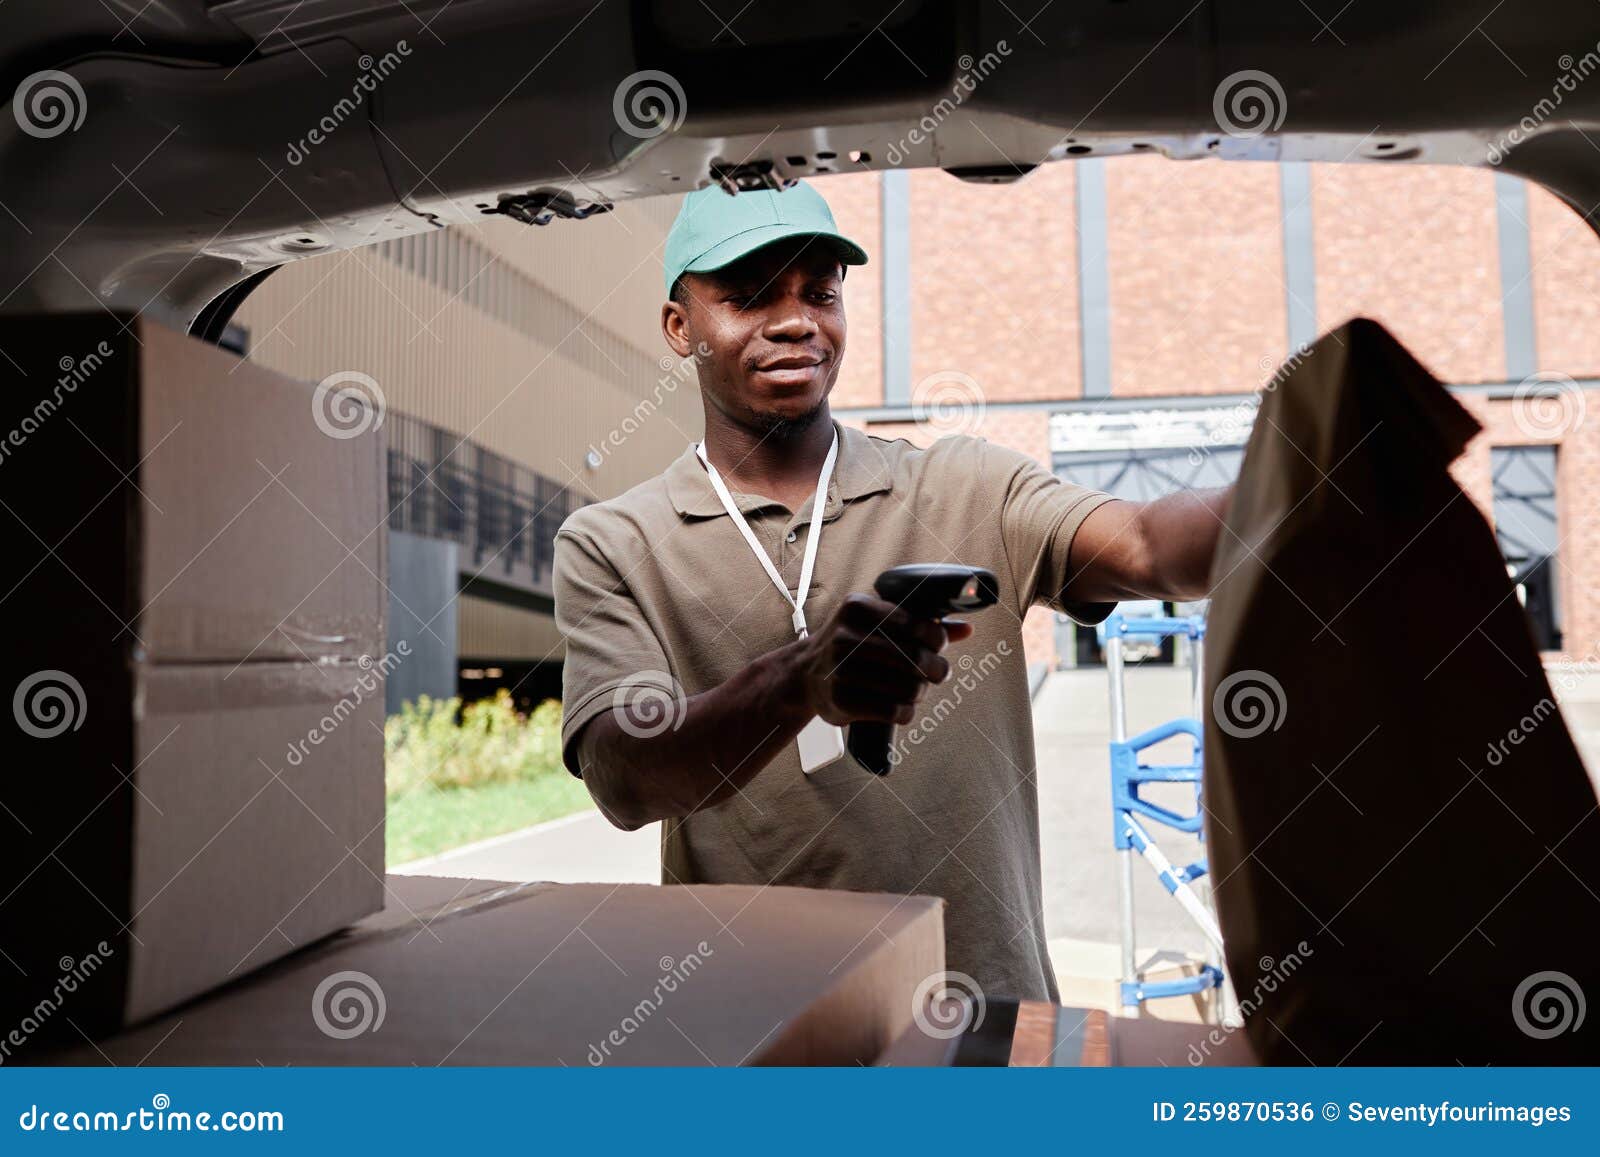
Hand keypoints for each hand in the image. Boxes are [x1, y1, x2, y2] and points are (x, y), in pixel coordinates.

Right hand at [792, 594, 975, 725]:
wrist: (805, 675)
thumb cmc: (852, 645)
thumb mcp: (877, 624)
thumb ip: (921, 624)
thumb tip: (966, 628)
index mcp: (857, 608)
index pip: (915, 624)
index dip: (937, 639)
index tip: (938, 647)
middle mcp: (845, 636)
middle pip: (915, 657)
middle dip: (935, 669)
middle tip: (937, 673)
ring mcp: (841, 669)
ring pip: (909, 687)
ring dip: (920, 692)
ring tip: (916, 690)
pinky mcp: (842, 701)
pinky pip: (894, 711)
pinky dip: (906, 712)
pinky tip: (902, 707)